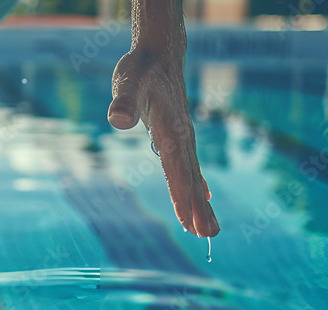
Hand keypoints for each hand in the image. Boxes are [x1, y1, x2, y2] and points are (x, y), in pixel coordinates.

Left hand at [108, 42, 218, 236]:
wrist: (160, 53)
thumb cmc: (141, 69)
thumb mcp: (128, 83)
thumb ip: (124, 103)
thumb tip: (118, 120)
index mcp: (171, 131)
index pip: (177, 171)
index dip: (182, 197)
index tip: (189, 223)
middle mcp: (182, 138)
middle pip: (191, 179)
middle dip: (198, 209)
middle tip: (208, 237)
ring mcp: (183, 137)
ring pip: (193, 176)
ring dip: (200, 204)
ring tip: (209, 230)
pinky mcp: (179, 134)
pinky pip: (190, 165)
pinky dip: (196, 184)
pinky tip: (203, 197)